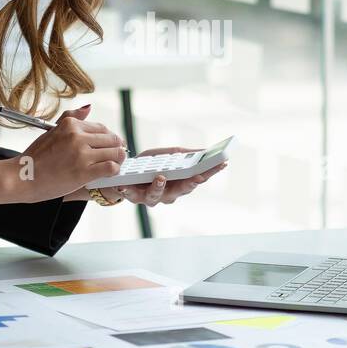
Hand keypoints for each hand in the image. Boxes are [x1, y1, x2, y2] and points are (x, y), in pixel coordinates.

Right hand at [11, 104, 126, 202]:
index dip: (109, 138)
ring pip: (114, 153)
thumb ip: (71, 118)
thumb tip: (88, 107)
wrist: (21, 178)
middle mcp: (76, 136)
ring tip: (115, 164)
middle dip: (117, 148)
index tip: (110, 145)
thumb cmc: (34, 157)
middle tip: (117, 155)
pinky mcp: (84, 172)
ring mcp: (81, 154)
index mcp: (70, 124)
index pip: (102, 128)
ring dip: (118, 159)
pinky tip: (110, 173)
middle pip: (112, 139)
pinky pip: (111, 167)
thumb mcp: (51, 130)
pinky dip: (114, 170)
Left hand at [99, 146, 227, 207]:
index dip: (212, 172)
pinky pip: (132, 196)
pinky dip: (128, 191)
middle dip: (190, 184)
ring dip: (159, 187)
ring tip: (161, 178)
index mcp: (181, 183)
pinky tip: (124, 186)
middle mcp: (169, 193)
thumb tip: (204, 150)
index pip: (200, 178)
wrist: (127, 171)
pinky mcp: (134, 197)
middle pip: (182, 190)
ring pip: (158, 196)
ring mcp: (152, 197)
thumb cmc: (151, 164)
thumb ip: (185, 154)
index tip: (222, 164)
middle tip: (197, 177)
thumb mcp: (169, 154)